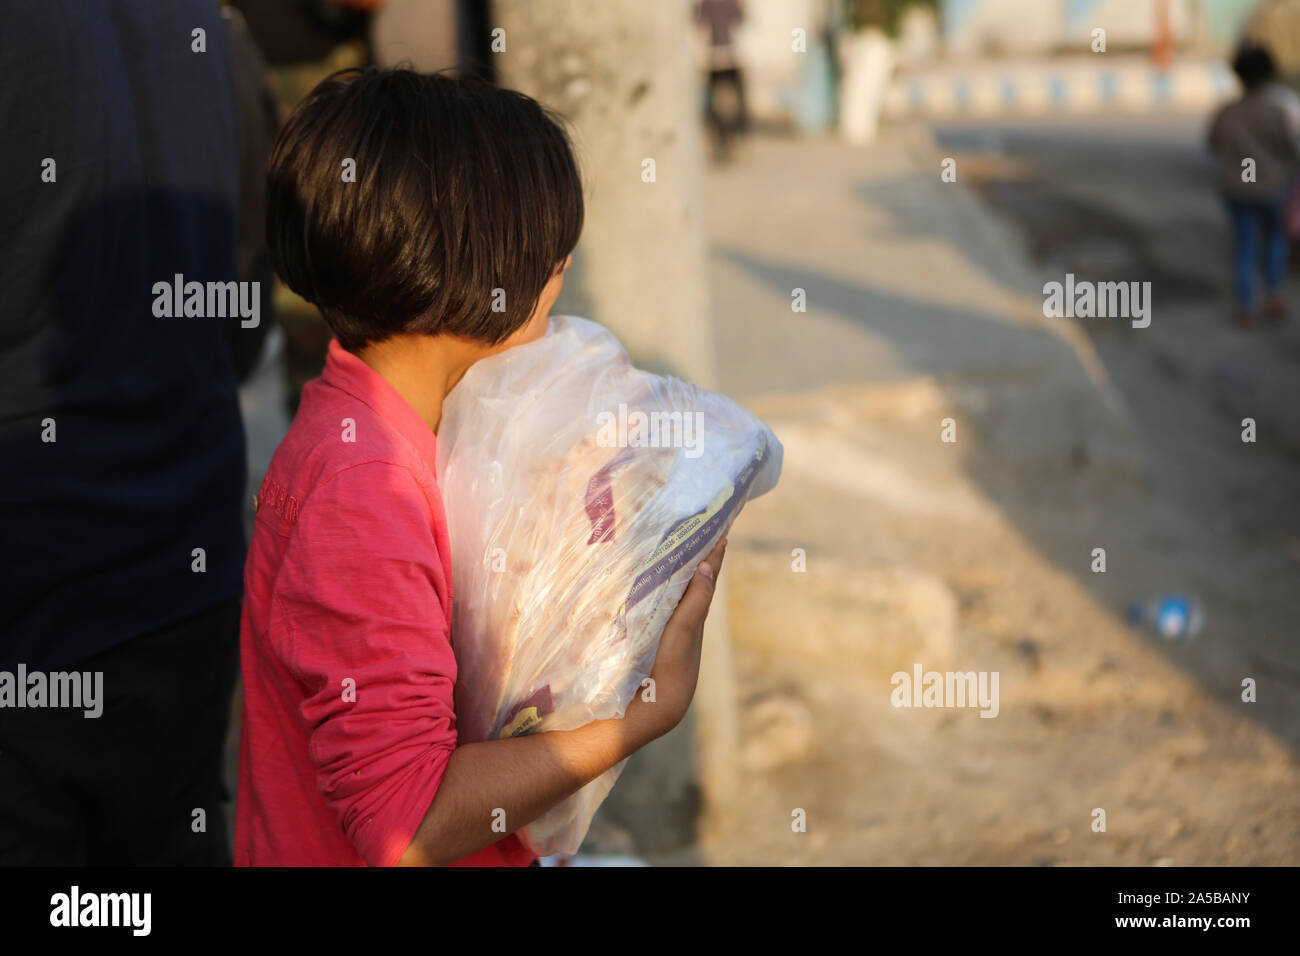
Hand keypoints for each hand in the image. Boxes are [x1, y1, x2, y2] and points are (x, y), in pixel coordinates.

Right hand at [626, 537, 727, 742]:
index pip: (707, 578)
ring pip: (677, 594)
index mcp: (695, 616)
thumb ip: (694, 601)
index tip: (722, 531)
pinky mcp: (653, 639)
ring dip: (678, 573)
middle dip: (697, 559)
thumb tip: (707, 566)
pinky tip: (650, 587)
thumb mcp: (684, 631)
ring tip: (676, 552)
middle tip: (699, 534)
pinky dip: (660, 591)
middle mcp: (685, 621)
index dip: (715, 555)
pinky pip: (659, 607)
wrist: (654, 707)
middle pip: (694, 583)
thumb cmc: (672, 667)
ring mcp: (669, 631)